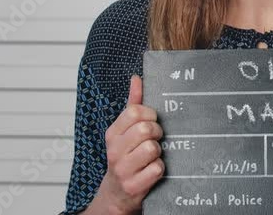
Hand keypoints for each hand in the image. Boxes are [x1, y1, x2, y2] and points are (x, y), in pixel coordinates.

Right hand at [96, 74, 164, 214]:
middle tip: (155, 138)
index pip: (134, 111)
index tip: (151, 121)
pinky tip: (152, 171)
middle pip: (145, 129)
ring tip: (152, 156)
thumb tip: (137, 78)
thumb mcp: (124, 131)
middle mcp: (114, 151)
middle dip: (156, 132)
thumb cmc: (125, 157)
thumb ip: (132, 104)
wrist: (116, 194)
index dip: (149, 114)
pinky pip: (157, 169)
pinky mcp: (133, 186)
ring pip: (152, 148)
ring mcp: (122, 169)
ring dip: (158, 152)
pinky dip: (159, 169)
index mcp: (112, 133)